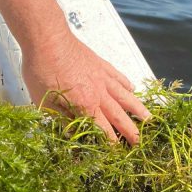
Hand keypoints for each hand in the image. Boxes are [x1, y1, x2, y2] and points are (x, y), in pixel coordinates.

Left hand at [22, 32, 150, 144]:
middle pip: (119, 116)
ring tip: (149, 119)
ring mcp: (103, 78)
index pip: (103, 129)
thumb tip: (70, 133)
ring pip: (125, 97)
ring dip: (138, 109)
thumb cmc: (42, 70)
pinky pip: (119, 77)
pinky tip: (133, 89)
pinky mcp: (102, 64)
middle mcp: (99, 94)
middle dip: (130, 132)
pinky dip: (127, 84)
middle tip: (140, 143)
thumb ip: (59, 118)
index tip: (118, 152)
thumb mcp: (44, 101)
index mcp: (85, 106)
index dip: (111, 143)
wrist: (48, 39)